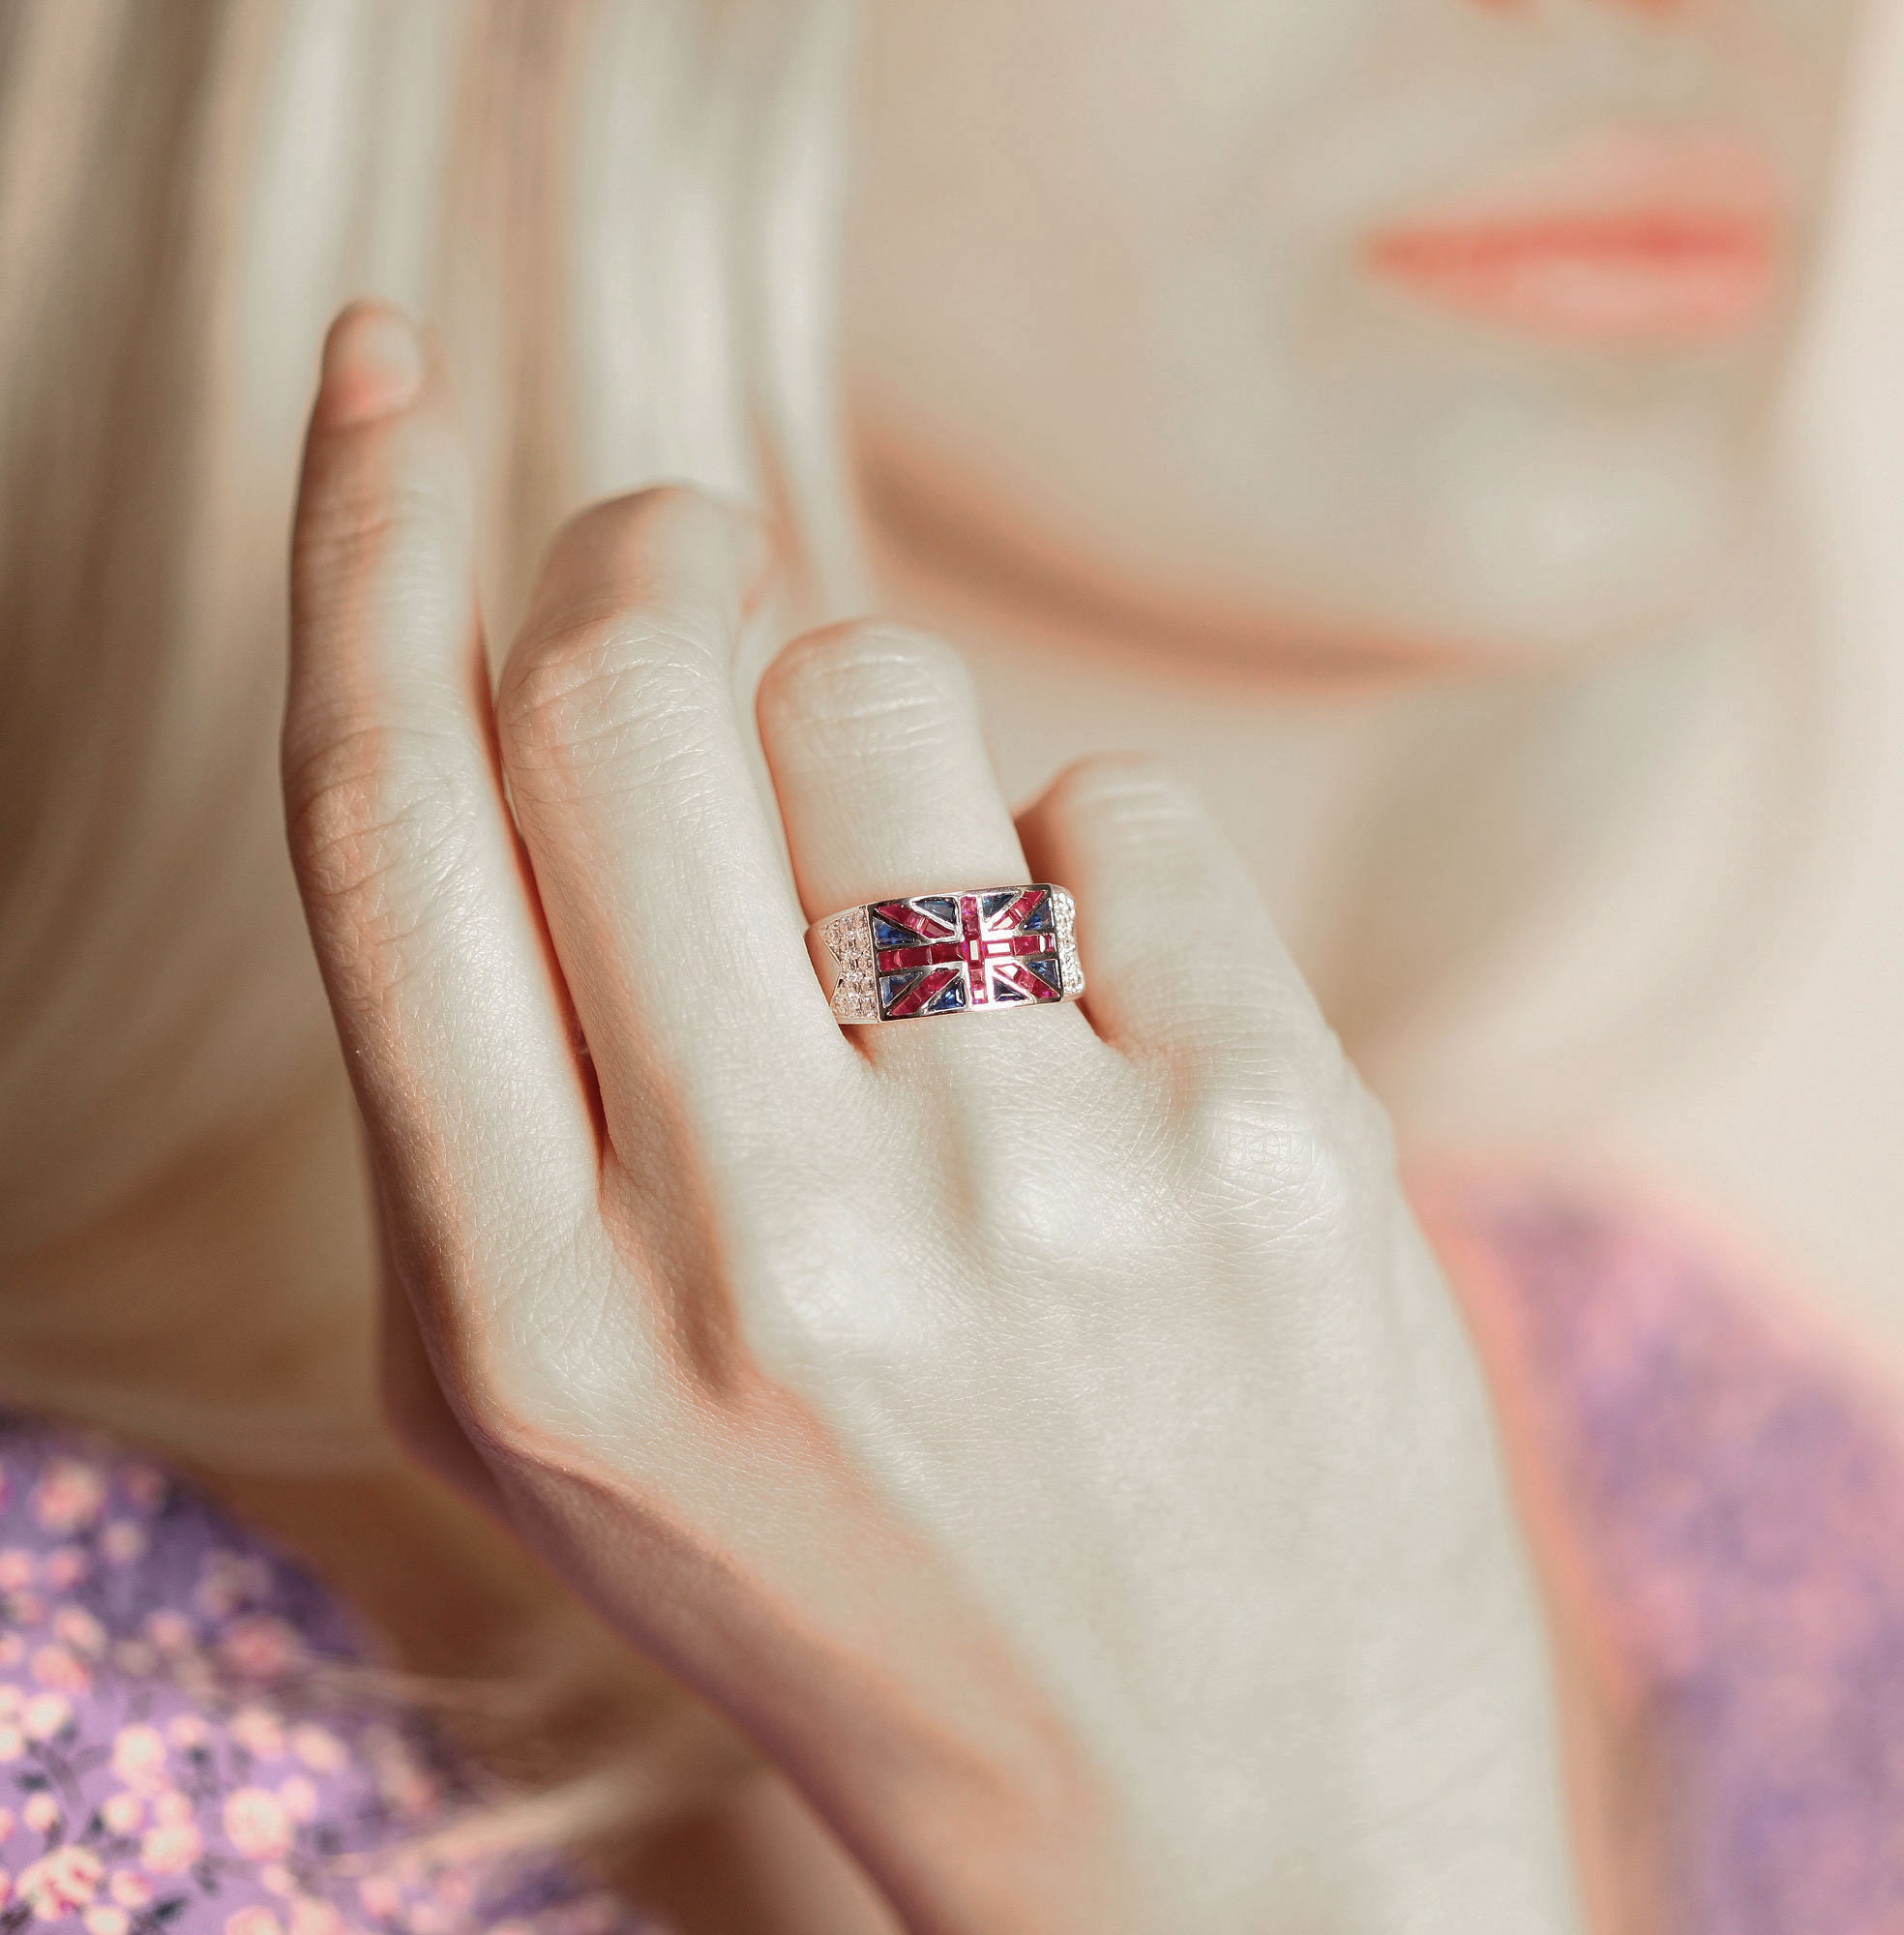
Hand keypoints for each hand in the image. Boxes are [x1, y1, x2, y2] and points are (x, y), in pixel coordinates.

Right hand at [283, 304, 1579, 1934]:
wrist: (1222, 1817)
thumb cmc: (871, 1576)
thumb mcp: (588, 1401)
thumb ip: (500, 1080)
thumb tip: (501, 683)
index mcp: (543, 1326)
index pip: (383, 826)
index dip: (355, 550)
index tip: (375, 375)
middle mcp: (772, 1248)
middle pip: (621, 693)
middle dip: (648, 559)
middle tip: (690, 564)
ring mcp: (1041, 1190)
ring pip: (881, 689)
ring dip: (876, 728)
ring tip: (929, 922)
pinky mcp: (1273, 1141)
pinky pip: (1111, 802)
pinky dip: (1084, 869)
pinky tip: (1110, 1047)